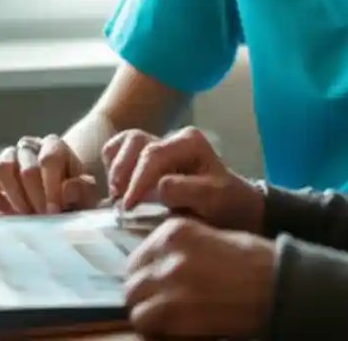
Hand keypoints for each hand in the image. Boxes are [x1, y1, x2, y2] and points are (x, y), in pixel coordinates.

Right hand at [0, 134, 98, 214]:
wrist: (54, 202)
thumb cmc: (74, 197)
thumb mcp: (86, 195)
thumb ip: (82, 190)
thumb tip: (67, 189)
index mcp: (54, 145)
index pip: (50, 160)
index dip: (52, 187)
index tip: (55, 211)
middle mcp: (29, 146)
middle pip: (27, 169)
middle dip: (35, 198)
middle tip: (41, 217)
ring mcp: (8, 156)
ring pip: (2, 168)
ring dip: (14, 196)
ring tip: (26, 214)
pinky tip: (4, 209)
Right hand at [107, 126, 264, 234]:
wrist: (233, 208)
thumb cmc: (225, 204)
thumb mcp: (213, 199)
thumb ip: (186, 190)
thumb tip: (157, 186)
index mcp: (189, 142)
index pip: (154, 155)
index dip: (137, 181)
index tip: (128, 207)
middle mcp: (172, 138)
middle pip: (135, 142)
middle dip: (123, 172)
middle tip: (120, 202)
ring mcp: (159, 145)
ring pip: (126, 142)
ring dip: (117, 167)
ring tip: (116, 194)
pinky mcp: (148, 157)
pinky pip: (122, 148)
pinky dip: (114, 163)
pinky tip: (118, 187)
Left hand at [125, 217, 274, 338]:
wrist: (276, 284)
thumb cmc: (254, 263)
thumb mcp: (213, 239)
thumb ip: (182, 250)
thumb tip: (159, 269)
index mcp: (175, 230)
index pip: (141, 255)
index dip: (149, 274)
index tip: (160, 286)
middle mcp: (166, 252)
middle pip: (133, 278)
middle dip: (144, 293)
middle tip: (162, 306)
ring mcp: (167, 280)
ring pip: (134, 301)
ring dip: (148, 311)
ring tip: (168, 319)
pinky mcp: (171, 309)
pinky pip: (145, 322)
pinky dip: (155, 329)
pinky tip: (174, 329)